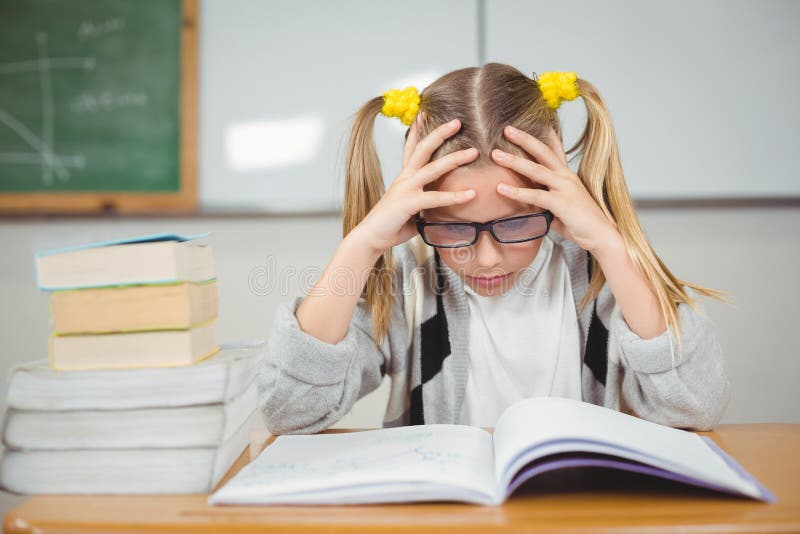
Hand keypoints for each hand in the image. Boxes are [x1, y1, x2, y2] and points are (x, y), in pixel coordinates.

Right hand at [351, 113, 479, 254]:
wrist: (370, 238)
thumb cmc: (390, 226)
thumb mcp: (412, 211)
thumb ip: (426, 206)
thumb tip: (440, 210)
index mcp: (404, 177)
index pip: (411, 148)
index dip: (417, 130)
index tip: (423, 113)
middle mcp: (404, 178)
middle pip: (424, 149)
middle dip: (440, 133)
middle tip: (457, 122)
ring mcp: (406, 188)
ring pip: (433, 168)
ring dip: (454, 158)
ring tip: (473, 152)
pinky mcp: (409, 203)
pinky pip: (435, 198)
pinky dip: (455, 196)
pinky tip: (470, 194)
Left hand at [491, 125, 619, 254]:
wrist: (601, 236)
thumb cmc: (580, 224)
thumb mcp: (560, 207)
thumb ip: (544, 201)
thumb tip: (528, 204)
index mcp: (567, 176)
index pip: (556, 150)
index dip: (546, 136)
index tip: (535, 122)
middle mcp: (566, 177)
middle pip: (543, 152)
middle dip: (524, 139)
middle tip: (507, 129)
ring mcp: (565, 188)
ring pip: (536, 170)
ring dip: (514, 161)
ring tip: (496, 154)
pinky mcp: (562, 203)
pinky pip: (535, 195)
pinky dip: (517, 192)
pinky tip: (501, 188)